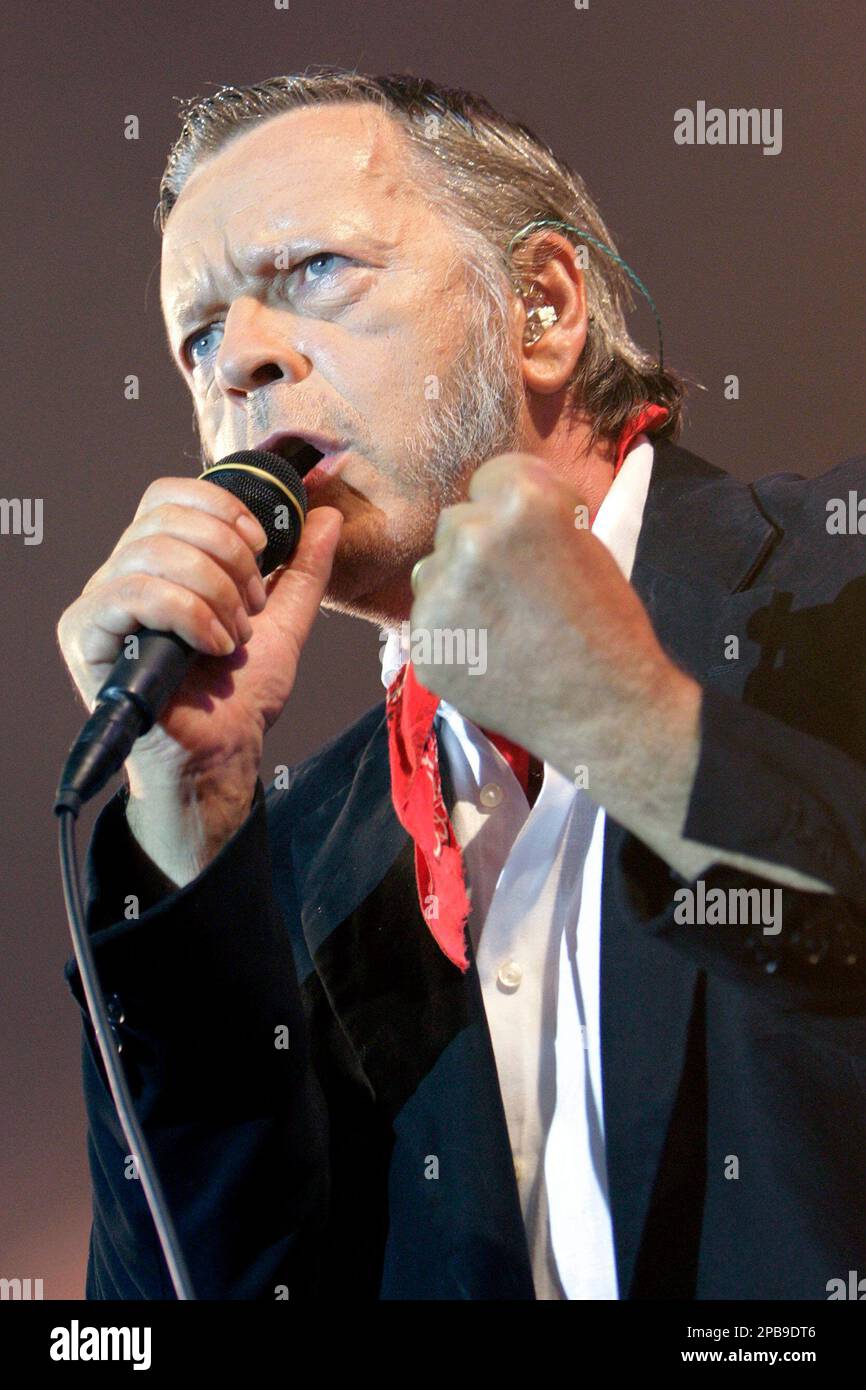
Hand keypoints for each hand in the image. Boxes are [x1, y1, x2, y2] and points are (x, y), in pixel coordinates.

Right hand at [57, 477, 341, 879]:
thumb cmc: (240, 698)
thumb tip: (326, 515)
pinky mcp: (86, 636)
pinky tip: (214, 647)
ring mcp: (99, 604)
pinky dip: (188, 614)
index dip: (219, 506)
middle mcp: (121, 575)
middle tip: (252, 605)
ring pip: (152, 552)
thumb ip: (304, 569)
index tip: (262, 545)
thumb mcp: (283, 621)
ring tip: (234, 635)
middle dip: (228, 556)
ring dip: (214, 592)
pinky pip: (132, 593)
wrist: (222, 756)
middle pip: (165, 517)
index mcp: (159, 562)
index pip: (169, 495)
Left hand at [409, 451, 687, 767]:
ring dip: (456, 588)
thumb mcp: (585, 542)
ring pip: (432, 571)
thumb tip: (497, 500)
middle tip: (517, 589)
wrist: (606, 707)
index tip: (526, 539)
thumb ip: (535, 515)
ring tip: (504, 625)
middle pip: (455, 522)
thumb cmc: (608, 624)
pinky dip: (451, 634)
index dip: (510, 510)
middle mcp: (472, 535)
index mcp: (522, 499)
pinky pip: (427, 620)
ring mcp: (440, 591)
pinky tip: (489, 654)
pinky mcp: (425, 641)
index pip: (489, 477)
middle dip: (479, 548)